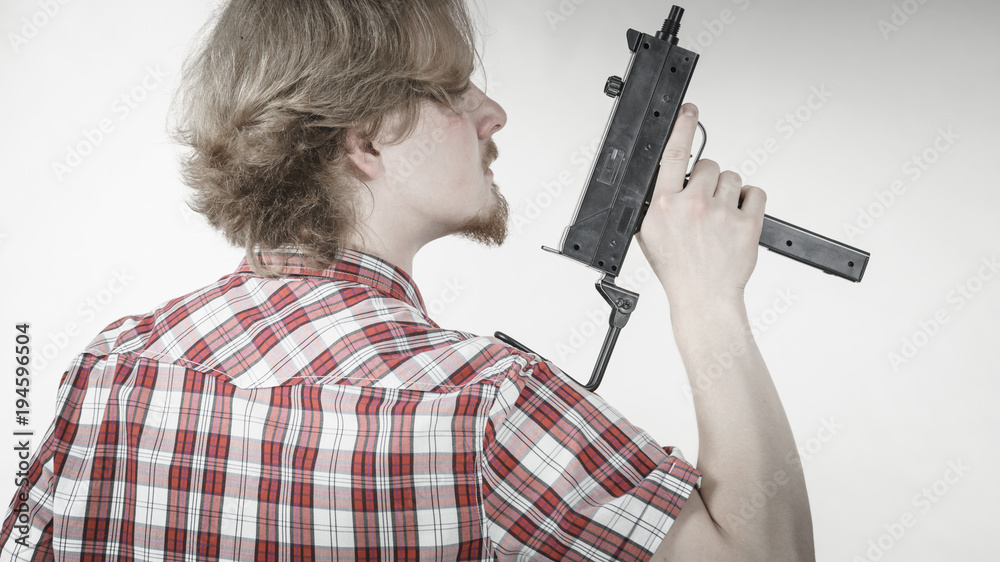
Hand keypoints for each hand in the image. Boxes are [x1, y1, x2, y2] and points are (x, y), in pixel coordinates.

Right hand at [636, 104, 765, 307]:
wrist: (704, 297)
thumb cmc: (678, 270)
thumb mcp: (649, 235)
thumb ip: (656, 205)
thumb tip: (664, 181)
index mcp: (664, 205)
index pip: (673, 155)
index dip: (682, 127)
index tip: (688, 110)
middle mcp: (693, 205)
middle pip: (709, 166)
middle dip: (709, 180)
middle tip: (705, 204)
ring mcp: (722, 213)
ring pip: (733, 178)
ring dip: (729, 192)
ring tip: (721, 216)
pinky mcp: (748, 223)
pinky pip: (756, 192)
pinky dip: (751, 201)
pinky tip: (739, 217)